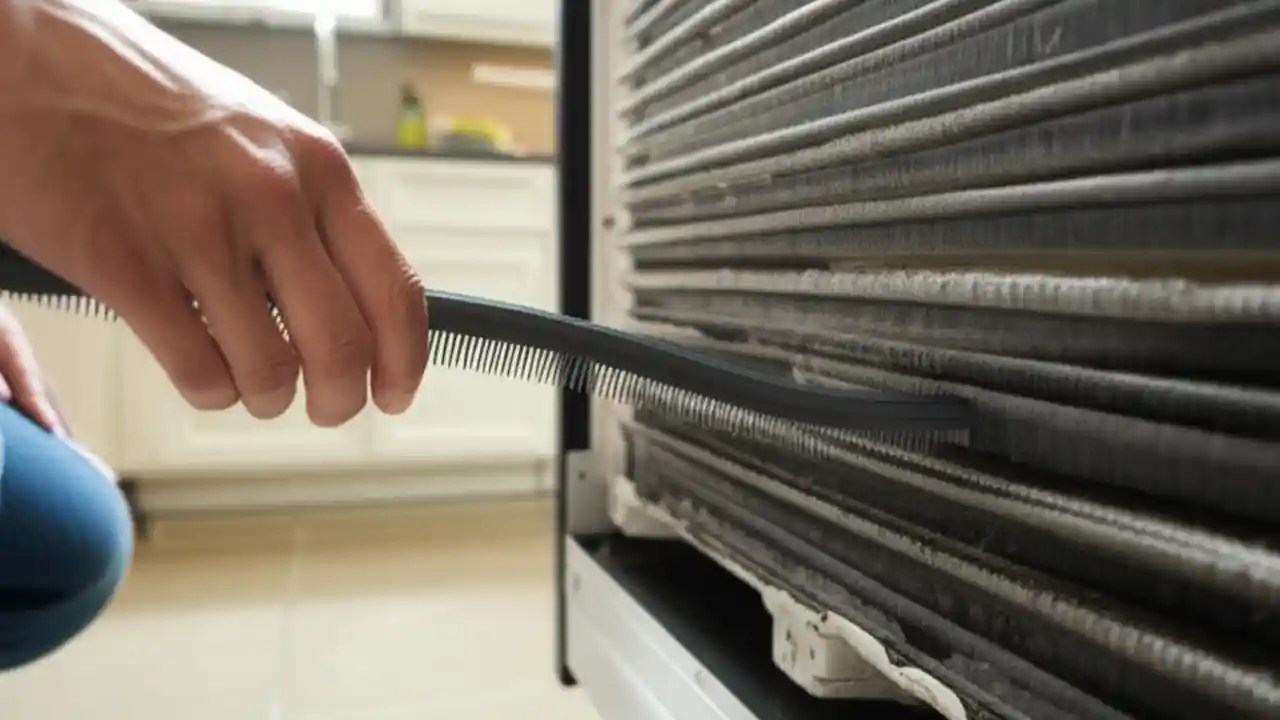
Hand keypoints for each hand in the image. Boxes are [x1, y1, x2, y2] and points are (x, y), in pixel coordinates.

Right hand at [0, 0, 429, 425]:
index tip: (394, 393)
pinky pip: (198, 371)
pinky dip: (207, 390)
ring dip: (265, 397)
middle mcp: (272, 198)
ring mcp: (200, 231)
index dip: (405, 360)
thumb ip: (313, 211)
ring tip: (249, 383)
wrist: (29, 58)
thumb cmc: (146, 98)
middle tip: (322, 407)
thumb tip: (355, 301)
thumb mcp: (262, 137)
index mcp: (317, 167)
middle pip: (343, 347)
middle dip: (339, 400)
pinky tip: (200, 371)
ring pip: (270, 371)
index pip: (394, 288)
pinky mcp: (127, 265)